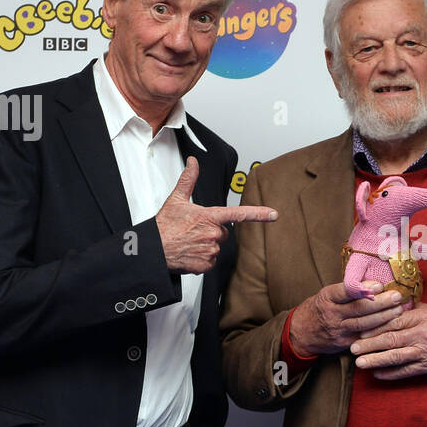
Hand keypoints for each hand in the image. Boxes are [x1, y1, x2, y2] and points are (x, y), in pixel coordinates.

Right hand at [156, 157, 276, 273]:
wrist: (153, 250)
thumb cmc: (164, 226)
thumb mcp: (176, 199)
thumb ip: (188, 180)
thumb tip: (193, 162)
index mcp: (209, 216)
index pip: (239, 213)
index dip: (258, 214)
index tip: (274, 214)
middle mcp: (212, 233)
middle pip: (223, 232)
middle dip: (212, 231)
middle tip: (193, 231)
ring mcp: (210, 250)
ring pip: (217, 247)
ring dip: (206, 245)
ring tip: (189, 242)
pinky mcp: (206, 264)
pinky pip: (211, 261)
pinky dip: (202, 258)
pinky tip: (189, 253)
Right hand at [289, 282, 406, 356]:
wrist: (302, 333)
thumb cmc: (320, 308)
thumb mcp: (328, 294)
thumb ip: (349, 290)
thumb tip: (376, 284)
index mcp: (328, 298)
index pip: (346, 291)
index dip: (364, 289)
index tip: (380, 285)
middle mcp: (332, 314)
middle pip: (359, 309)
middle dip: (381, 303)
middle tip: (397, 296)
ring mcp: (338, 330)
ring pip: (364, 324)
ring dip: (384, 317)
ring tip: (398, 310)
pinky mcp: (344, 343)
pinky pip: (364, 337)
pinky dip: (379, 331)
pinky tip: (391, 326)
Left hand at [349, 303, 426, 378]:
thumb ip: (413, 309)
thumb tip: (391, 305)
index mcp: (424, 316)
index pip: (394, 319)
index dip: (375, 325)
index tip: (360, 327)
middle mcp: (424, 334)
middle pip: (391, 338)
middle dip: (370, 344)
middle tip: (353, 347)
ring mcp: (426, 352)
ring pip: (396, 357)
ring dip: (376, 360)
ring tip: (360, 363)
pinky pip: (406, 371)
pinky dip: (391, 374)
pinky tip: (377, 374)